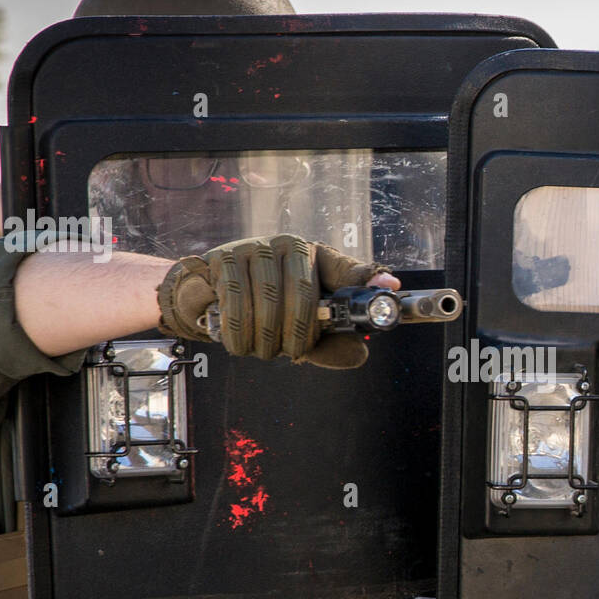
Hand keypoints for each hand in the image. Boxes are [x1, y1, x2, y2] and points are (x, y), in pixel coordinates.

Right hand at [156, 234, 398, 367]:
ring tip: (264, 350)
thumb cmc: (267, 310)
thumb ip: (334, 342)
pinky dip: (240, 333)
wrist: (211, 297)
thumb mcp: (306, 328)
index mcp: (317, 257)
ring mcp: (256, 247)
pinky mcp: (226, 257)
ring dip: (266, 338)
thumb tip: (361, 352)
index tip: (388, 289)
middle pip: (303, 293)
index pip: (346, 269)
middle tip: (292, 353)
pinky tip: (243, 345)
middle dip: (297, 334)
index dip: (365, 279)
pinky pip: (236, 300)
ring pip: (268, 299)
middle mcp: (289, 245)